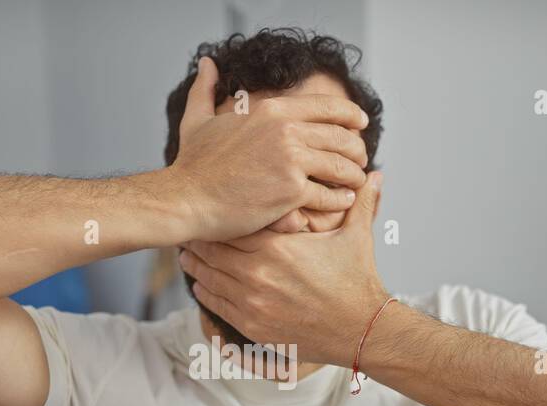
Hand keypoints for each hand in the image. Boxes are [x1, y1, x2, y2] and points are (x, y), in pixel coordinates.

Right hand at [167, 56, 369, 241]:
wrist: (186, 199)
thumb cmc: (191, 165)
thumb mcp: (197, 118)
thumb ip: (206, 89)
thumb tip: (207, 63)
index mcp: (272, 110)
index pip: (328, 107)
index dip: (351, 115)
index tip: (360, 123)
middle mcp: (287, 130)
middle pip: (342, 137)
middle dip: (357, 149)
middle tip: (360, 159)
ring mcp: (292, 161)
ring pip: (342, 166)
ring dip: (354, 175)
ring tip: (355, 182)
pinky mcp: (292, 192)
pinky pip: (329, 195)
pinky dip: (340, 199)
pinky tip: (342, 201)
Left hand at [181, 171, 388, 366]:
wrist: (361, 330)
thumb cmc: (358, 283)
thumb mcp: (358, 236)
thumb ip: (360, 202)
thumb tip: (376, 173)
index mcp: (277, 247)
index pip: (232, 226)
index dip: (216, 218)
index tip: (207, 209)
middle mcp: (258, 274)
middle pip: (213, 251)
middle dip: (200, 240)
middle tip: (187, 230)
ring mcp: (251, 303)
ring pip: (209, 278)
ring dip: (196, 266)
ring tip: (186, 255)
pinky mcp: (252, 326)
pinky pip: (217, 305)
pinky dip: (205, 293)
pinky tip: (200, 284)